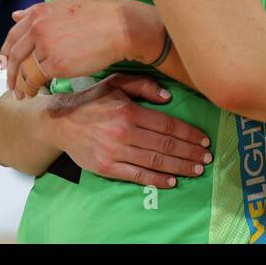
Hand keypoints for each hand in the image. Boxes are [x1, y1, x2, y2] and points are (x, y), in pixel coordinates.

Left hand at [1, 0, 135, 97]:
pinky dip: (32, 88)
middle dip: (10, 72)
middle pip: (14, 55)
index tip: (6, 64)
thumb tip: (14, 15)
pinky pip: (36, 79)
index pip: (13, 36)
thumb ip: (37, 11)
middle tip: (10, 84)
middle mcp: (38, 28)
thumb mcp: (65, 6)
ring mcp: (46, 47)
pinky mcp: (56, 65)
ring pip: (23, 70)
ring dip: (19, 84)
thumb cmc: (98, 15)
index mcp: (39, 13)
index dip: (7, 53)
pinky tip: (35, 93)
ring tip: (22, 93)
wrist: (120, 27)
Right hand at [44, 73, 211, 187]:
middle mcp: (123, 133)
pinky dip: (155, 179)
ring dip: (179, 167)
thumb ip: (144, 86)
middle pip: (165, 145)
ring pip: (154, 161)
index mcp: (129, 111)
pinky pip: (136, 175)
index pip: (167, 125)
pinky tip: (171, 181)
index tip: (204, 140)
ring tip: (196, 170)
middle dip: (189, 152)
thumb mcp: (116, 83)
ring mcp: (114, 152)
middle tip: (206, 158)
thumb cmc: (91, 100)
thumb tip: (169, 97)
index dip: (189, 134)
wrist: (59, 122)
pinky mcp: (106, 168)